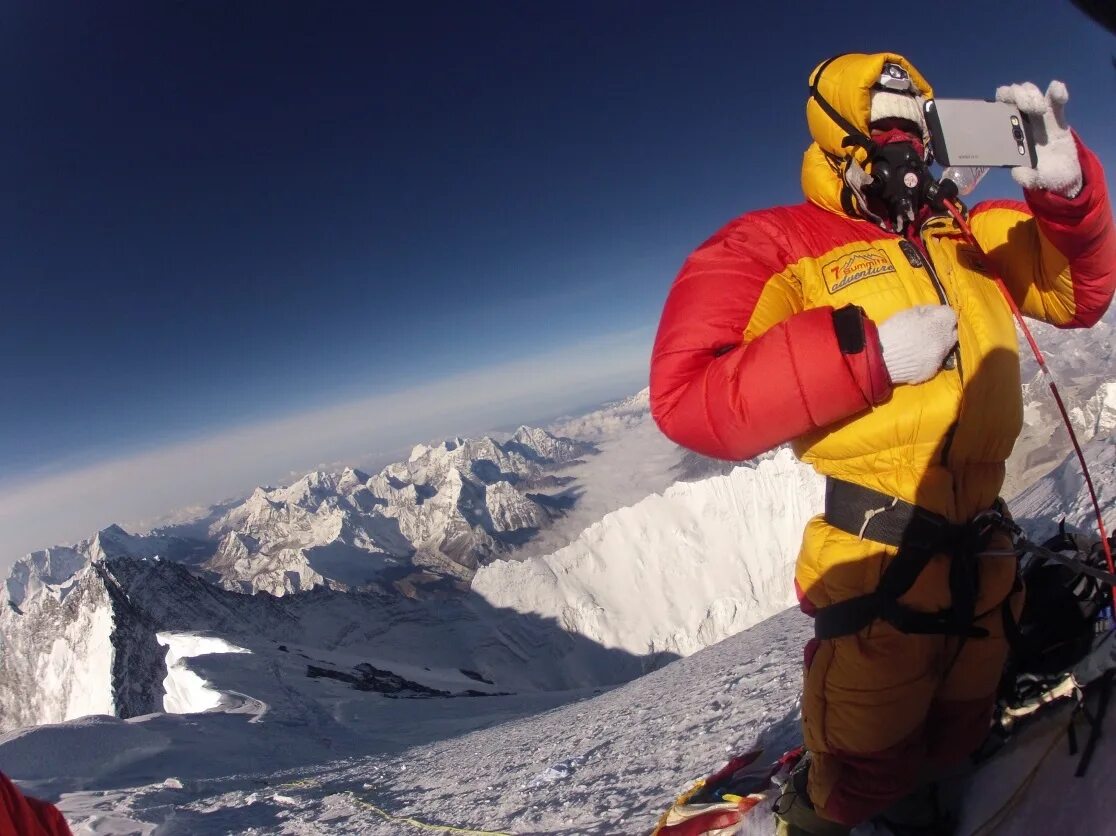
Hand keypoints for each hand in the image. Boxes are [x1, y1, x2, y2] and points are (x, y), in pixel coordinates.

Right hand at [878, 305, 957, 384]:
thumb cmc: (892, 330)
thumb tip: (931, 314)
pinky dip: (927, 360)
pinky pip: (933, 364)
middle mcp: (946, 341)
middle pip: (951, 333)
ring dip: (936, 346)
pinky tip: (914, 359)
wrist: (879, 357)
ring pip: (944, 350)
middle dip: (942, 331)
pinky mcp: (931, 372)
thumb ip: (926, 312)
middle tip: (927, 331)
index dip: (937, 314)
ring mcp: (939, 358)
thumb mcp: (908, 312)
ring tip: (919, 347)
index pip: (950, 314)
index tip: (927, 316)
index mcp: (941, 322)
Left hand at [995, 80, 1081, 198]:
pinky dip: (1057, 90)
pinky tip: (1059, 94)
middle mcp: (1019, 121)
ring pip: (1029, 90)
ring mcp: (1038, 115)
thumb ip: (1025, 176)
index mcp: (1008, 135)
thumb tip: (1017, 172)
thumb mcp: (1033, 179)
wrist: (1064, 175)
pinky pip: (1054, 96)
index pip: (996, 110)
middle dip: (1017, 95)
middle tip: (1030, 109)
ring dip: (1033, 94)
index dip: (996, 105)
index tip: (1005, 107)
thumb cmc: (1042, 175)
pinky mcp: (1056, 113)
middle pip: (1011, 94)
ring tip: (1041, 110)